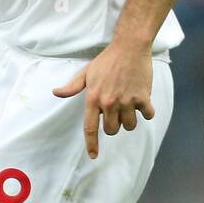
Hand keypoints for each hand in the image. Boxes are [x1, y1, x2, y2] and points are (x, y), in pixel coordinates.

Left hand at [53, 39, 154, 159]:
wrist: (129, 47)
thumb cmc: (107, 60)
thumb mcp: (86, 72)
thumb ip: (72, 86)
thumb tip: (56, 92)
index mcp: (93, 98)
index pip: (90, 128)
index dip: (92, 144)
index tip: (94, 156)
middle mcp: (109, 102)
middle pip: (111, 130)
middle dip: (113, 125)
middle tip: (115, 111)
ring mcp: (126, 100)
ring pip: (129, 126)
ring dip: (129, 120)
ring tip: (128, 105)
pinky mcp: (142, 97)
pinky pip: (147, 115)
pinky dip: (146, 112)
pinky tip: (143, 102)